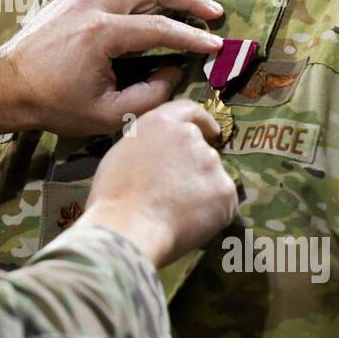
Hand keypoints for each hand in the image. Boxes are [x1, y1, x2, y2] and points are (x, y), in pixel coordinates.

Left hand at [0, 0, 224, 136]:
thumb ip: (148, 95)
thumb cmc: (53, 103)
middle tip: (213, 11)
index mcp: (101, 34)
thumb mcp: (105, 114)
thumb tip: (175, 70)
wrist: (7, 85)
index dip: (192, 36)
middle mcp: (93, 4)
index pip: (160, 28)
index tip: (215, 44)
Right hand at [78, 100, 239, 266]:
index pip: (189, 110)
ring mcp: (211, 163)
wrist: (127, 227)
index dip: (203, 121)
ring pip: (212, 177)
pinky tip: (189, 223)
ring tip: (178, 212)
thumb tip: (161, 159)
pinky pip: (222, 202)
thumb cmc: (113, 195)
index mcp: (162, 123)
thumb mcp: (123, 153)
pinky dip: (211, 212)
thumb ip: (149, 145)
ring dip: (201, 190)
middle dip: (193, 167)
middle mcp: (190, 136)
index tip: (212, 132)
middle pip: (201, 148)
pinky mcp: (225, 191)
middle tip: (176, 192)